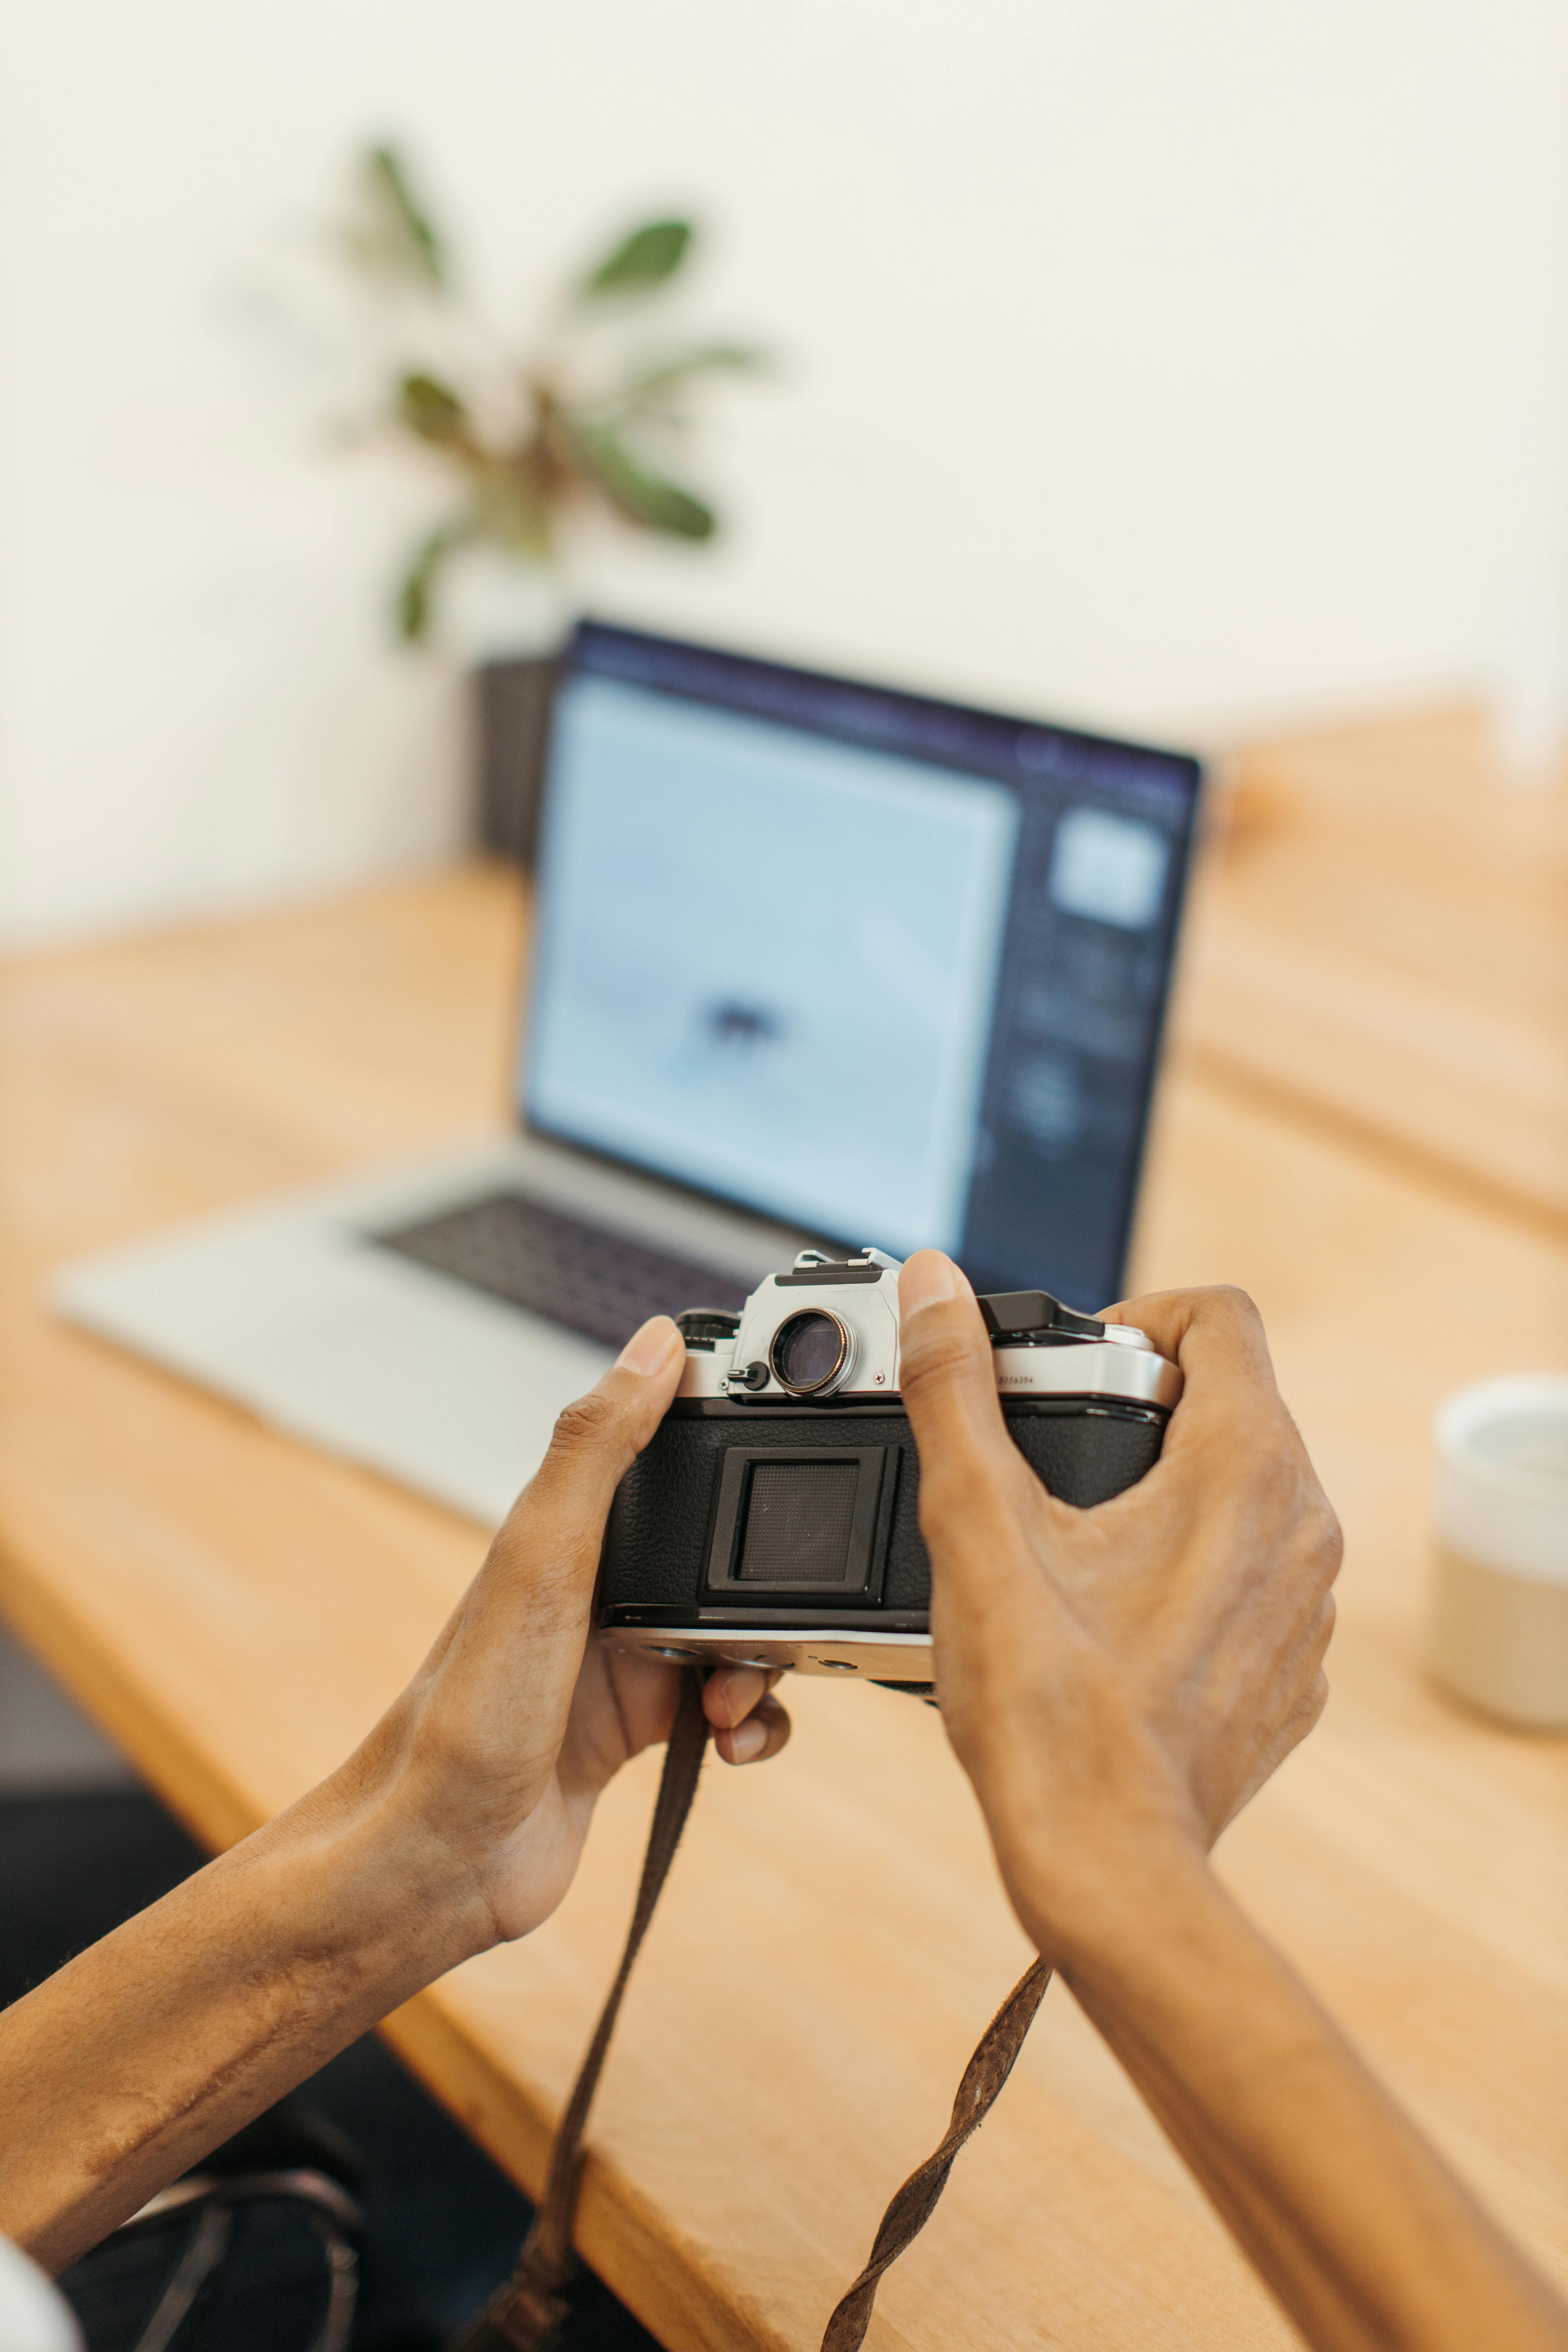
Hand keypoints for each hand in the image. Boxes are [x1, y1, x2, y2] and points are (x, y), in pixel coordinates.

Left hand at [334, 1315, 790, 1949]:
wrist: (436, 1864)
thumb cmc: (466, 1717)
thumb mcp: (542, 1560)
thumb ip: (598, 1449)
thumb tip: (656, 1341)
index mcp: (572, 1531)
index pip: (671, 1452)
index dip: (734, 1441)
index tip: (797, 1433)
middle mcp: (600, 1586)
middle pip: (725, 1551)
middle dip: (770, 1586)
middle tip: (774, 1628)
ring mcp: (623, 1658)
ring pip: (740, 1632)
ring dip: (764, 1666)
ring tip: (734, 1704)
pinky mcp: (639, 1728)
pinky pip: (732, 1706)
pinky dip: (753, 1724)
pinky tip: (732, 1746)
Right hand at [895, 1253, 1338, 1959]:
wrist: (1107, 1867)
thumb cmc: (1048, 1708)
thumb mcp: (978, 1523)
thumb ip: (953, 1390)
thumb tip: (933, 1288)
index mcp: (1247, 1468)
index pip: (1217, 1317)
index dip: (1137, 1316)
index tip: (1072, 1372)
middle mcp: (1303, 1527)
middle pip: (1228, 1402)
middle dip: (1135, 1407)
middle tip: (1046, 1457)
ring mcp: (1307, 1607)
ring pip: (1240, 1491)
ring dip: (1160, 1490)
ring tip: (1069, 1543)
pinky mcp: (1289, 1671)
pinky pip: (1247, 1578)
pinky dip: (1185, 1572)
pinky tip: (1109, 1618)